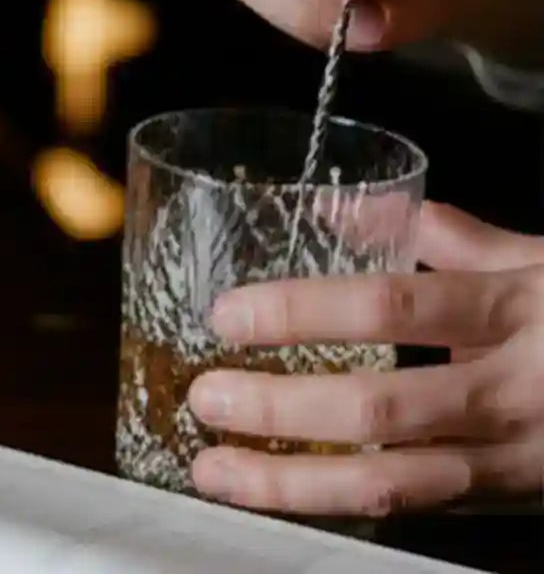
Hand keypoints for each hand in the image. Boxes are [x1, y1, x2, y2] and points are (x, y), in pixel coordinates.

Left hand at [188, 202, 543, 515]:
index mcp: (516, 309)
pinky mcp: (512, 505)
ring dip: (290, 484)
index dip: (302, 311)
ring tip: (213, 471)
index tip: (226, 315)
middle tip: (204, 398)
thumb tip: (346, 204)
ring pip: (392, 484)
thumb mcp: (539, 260)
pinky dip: (337, 507)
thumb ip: (447, 236)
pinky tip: (277, 497)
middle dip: (279, 409)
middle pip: (380, 407)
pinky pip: (415, 510)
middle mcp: (513, 389)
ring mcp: (515, 458)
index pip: (392, 306)